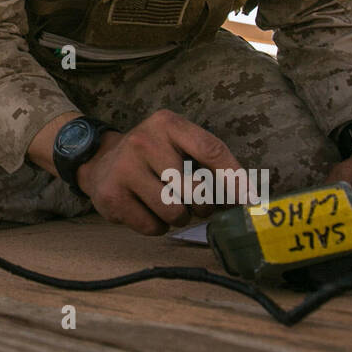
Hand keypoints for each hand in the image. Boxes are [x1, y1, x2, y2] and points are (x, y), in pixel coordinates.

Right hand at [76, 109, 243, 235]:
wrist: (100, 161)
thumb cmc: (153, 157)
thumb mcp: (177, 145)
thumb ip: (209, 164)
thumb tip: (248, 198)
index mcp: (167, 124)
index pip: (211, 150)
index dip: (235, 179)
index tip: (251, 202)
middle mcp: (144, 141)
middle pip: (196, 190)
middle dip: (202, 205)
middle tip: (194, 203)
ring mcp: (124, 167)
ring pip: (174, 212)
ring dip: (178, 218)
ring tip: (167, 204)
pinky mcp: (111, 195)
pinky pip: (152, 227)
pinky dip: (156, 226)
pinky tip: (145, 209)